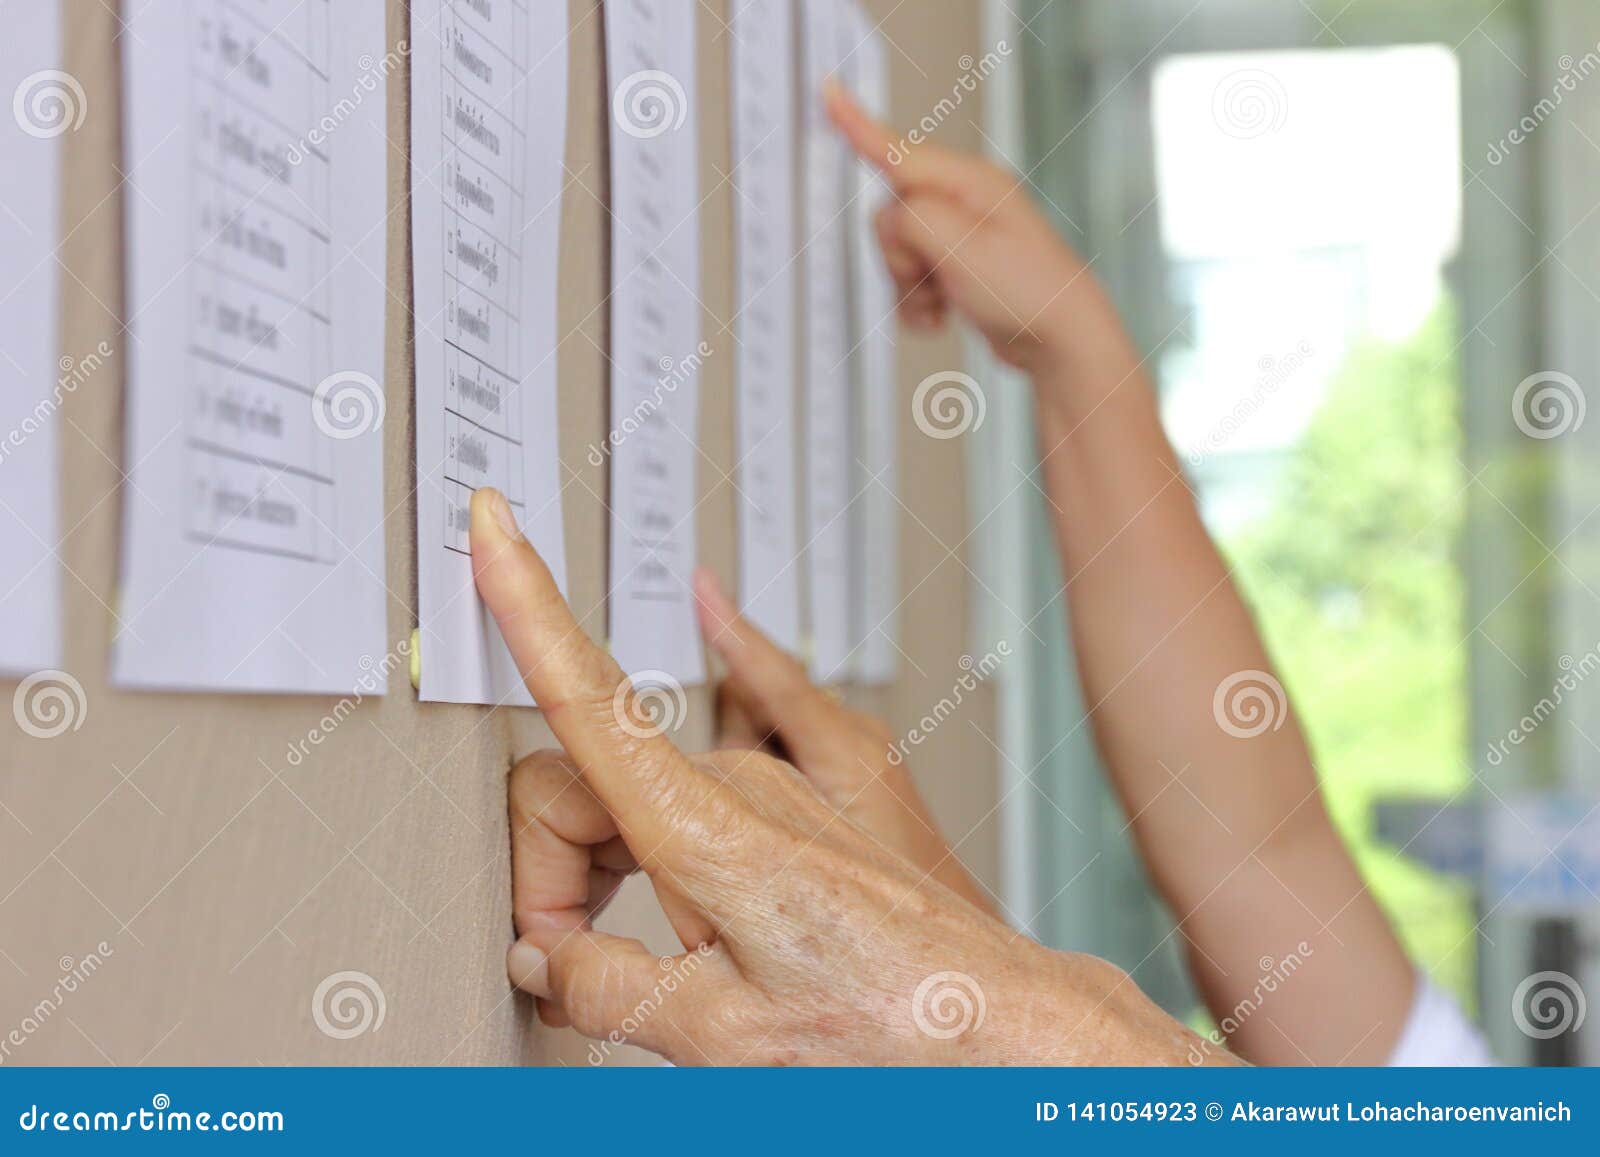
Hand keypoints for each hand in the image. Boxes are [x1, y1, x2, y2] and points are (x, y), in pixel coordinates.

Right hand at [471, 487, 1229, 1065]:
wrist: (998, 1020)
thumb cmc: (889, 1026)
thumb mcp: (721, 1039)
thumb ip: (604, 987)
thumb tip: (545, 959)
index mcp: (707, 830)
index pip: (584, 696)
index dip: (527, 606)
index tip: (494, 525)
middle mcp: (739, 782)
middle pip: (578, 787)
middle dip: (552, 880)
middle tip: (576, 969)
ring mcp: (775, 781)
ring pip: (633, 793)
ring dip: (611, 877)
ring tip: (661, 961)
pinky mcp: (801, 794)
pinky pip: (691, 779)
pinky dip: (655, 839)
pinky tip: (658, 858)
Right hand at [826, 86, 1140, 404]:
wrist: (1062, 342)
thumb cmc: (1027, 290)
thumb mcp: (960, 246)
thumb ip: (911, 220)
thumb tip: (894, 222)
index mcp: (968, 182)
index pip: (897, 150)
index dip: (857, 124)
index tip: (830, 90)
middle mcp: (963, 202)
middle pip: (891, 217)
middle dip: (899, 258)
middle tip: (934, 279)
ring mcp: (961, 236)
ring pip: (898, 253)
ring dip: (909, 288)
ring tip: (944, 305)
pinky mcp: (958, 268)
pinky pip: (912, 282)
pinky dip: (918, 305)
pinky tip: (942, 318)